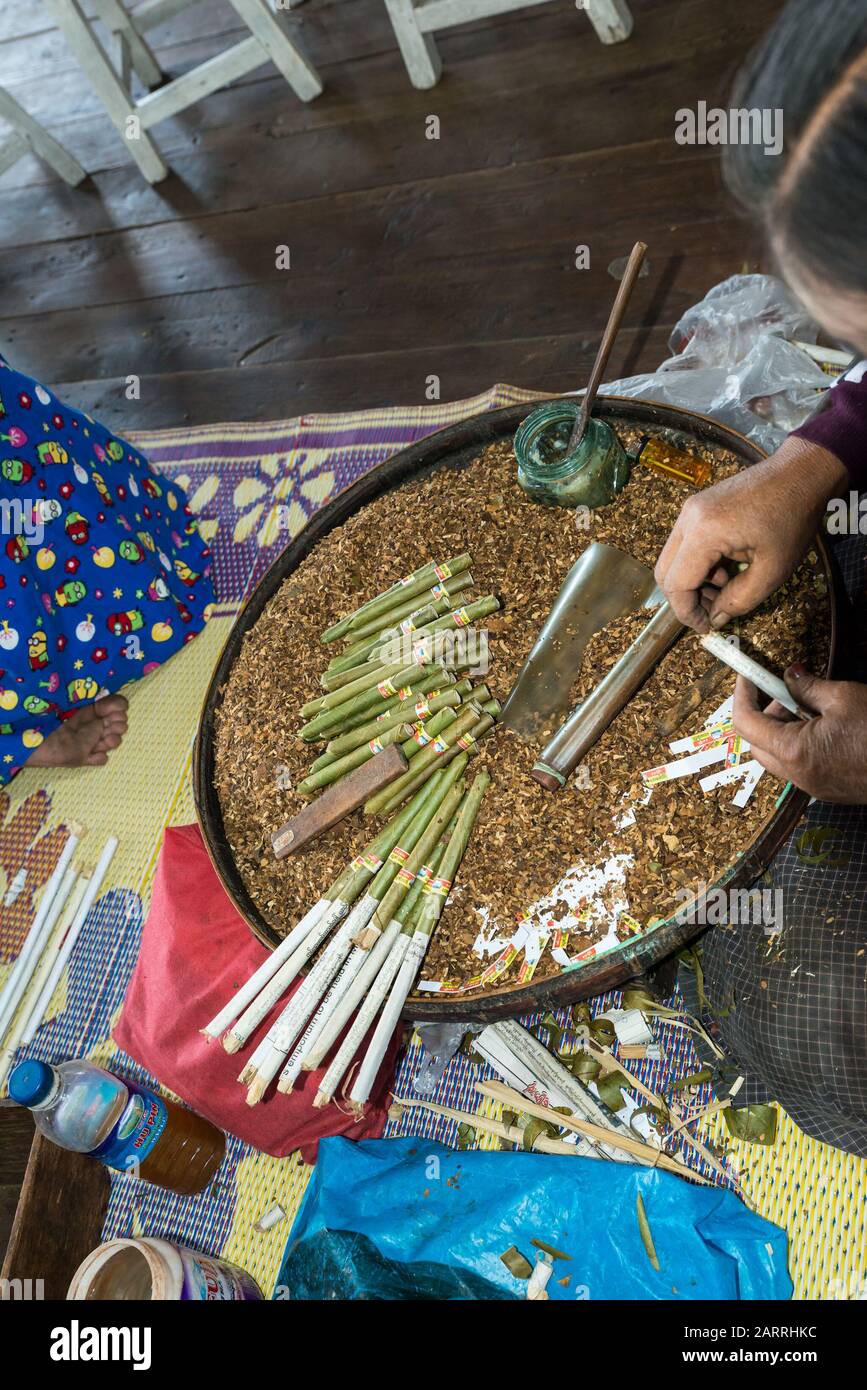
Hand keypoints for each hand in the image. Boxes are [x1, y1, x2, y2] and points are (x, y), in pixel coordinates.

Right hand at [655, 437, 846, 632]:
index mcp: (705, 532)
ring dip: (692, 582)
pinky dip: (697, 564)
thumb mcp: (773, 569)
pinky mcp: (697, 507)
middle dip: (686, 599)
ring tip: (724, 589)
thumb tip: (717, 617)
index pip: (676, 584)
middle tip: (712, 612)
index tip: (706, 627)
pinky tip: (725, 568)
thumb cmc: (793, 517)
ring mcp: (690, 510)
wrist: (800, 473)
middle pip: (665, 572)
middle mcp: (689, 518)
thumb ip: (740, 600)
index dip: (687, 612)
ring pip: (673, 559)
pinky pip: (685, 544)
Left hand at [734, 667, 866, 802]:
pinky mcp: (825, 789)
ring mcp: (811, 786)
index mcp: (794, 751)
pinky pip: (797, 767)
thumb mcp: (845, 697)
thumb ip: (808, 686)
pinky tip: (822, 727)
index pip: (745, 723)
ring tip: (808, 708)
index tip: (747, 677)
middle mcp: (797, 775)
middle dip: (761, 714)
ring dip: (780, 731)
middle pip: (755, 744)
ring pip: (775, 758)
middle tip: (782, 693)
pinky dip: (797, 745)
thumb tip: (790, 675)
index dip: (742, 695)